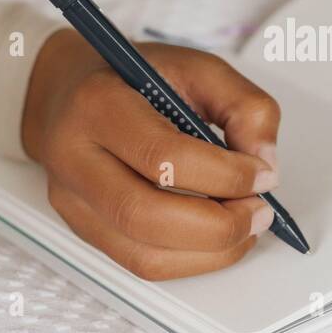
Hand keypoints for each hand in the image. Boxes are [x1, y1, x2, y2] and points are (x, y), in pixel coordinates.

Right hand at [21, 30, 281, 279]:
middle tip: (260, 212)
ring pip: (143, 254)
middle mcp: (75, 158)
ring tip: (246, 227)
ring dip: (209, 253)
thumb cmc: (134, 78)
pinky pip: (140, 264)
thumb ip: (244, 106)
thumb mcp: (197, 68)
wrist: (66, 91)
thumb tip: (265, 163)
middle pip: (145, 216)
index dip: (225, 174)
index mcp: (99, 104)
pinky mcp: (83, 230)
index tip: (264, 174)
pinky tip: (219, 240)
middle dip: (219, 226)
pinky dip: (191, 262)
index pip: (163, 156)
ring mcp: (73, 201)